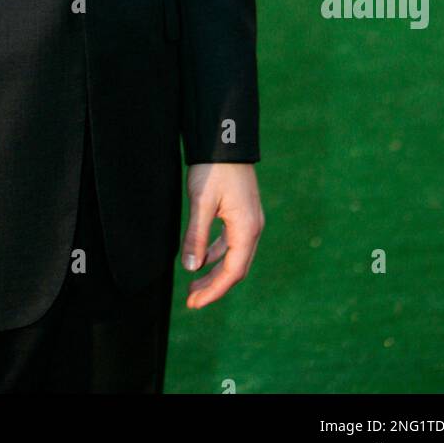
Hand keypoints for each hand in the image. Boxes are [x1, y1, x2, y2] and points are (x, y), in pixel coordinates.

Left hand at [181, 163, 263, 308]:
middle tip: (191, 301)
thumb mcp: (201, 202)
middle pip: (236, 268)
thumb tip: (191, 268)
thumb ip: (196, 236)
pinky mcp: (243, 212)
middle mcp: (253, 227)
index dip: (213, 291)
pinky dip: (218, 254)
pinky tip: (204, 258)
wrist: (225, 138)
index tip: (193, 304)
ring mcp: (250, 220)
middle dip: (214, 286)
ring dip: (215, 272)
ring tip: (194, 285)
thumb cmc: (214, 168)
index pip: (232, 272)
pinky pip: (232, 242)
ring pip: (234, 256)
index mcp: (246, 229)